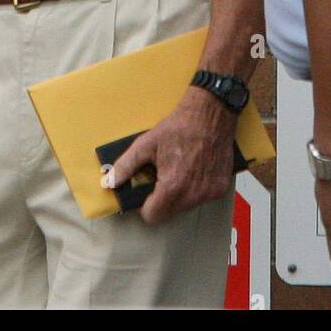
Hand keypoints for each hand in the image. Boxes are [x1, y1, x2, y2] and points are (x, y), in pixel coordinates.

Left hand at [105, 89, 236, 224]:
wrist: (211, 113)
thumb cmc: (178, 127)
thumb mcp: (146, 143)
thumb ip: (126, 166)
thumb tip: (109, 183)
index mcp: (172, 186)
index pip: (152, 216)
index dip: (145, 205)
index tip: (147, 191)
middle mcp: (193, 195)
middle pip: (169, 213)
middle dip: (162, 200)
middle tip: (163, 176)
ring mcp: (209, 193)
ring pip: (186, 207)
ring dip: (179, 195)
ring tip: (180, 170)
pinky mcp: (221, 188)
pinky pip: (202, 198)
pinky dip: (196, 189)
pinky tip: (195, 169)